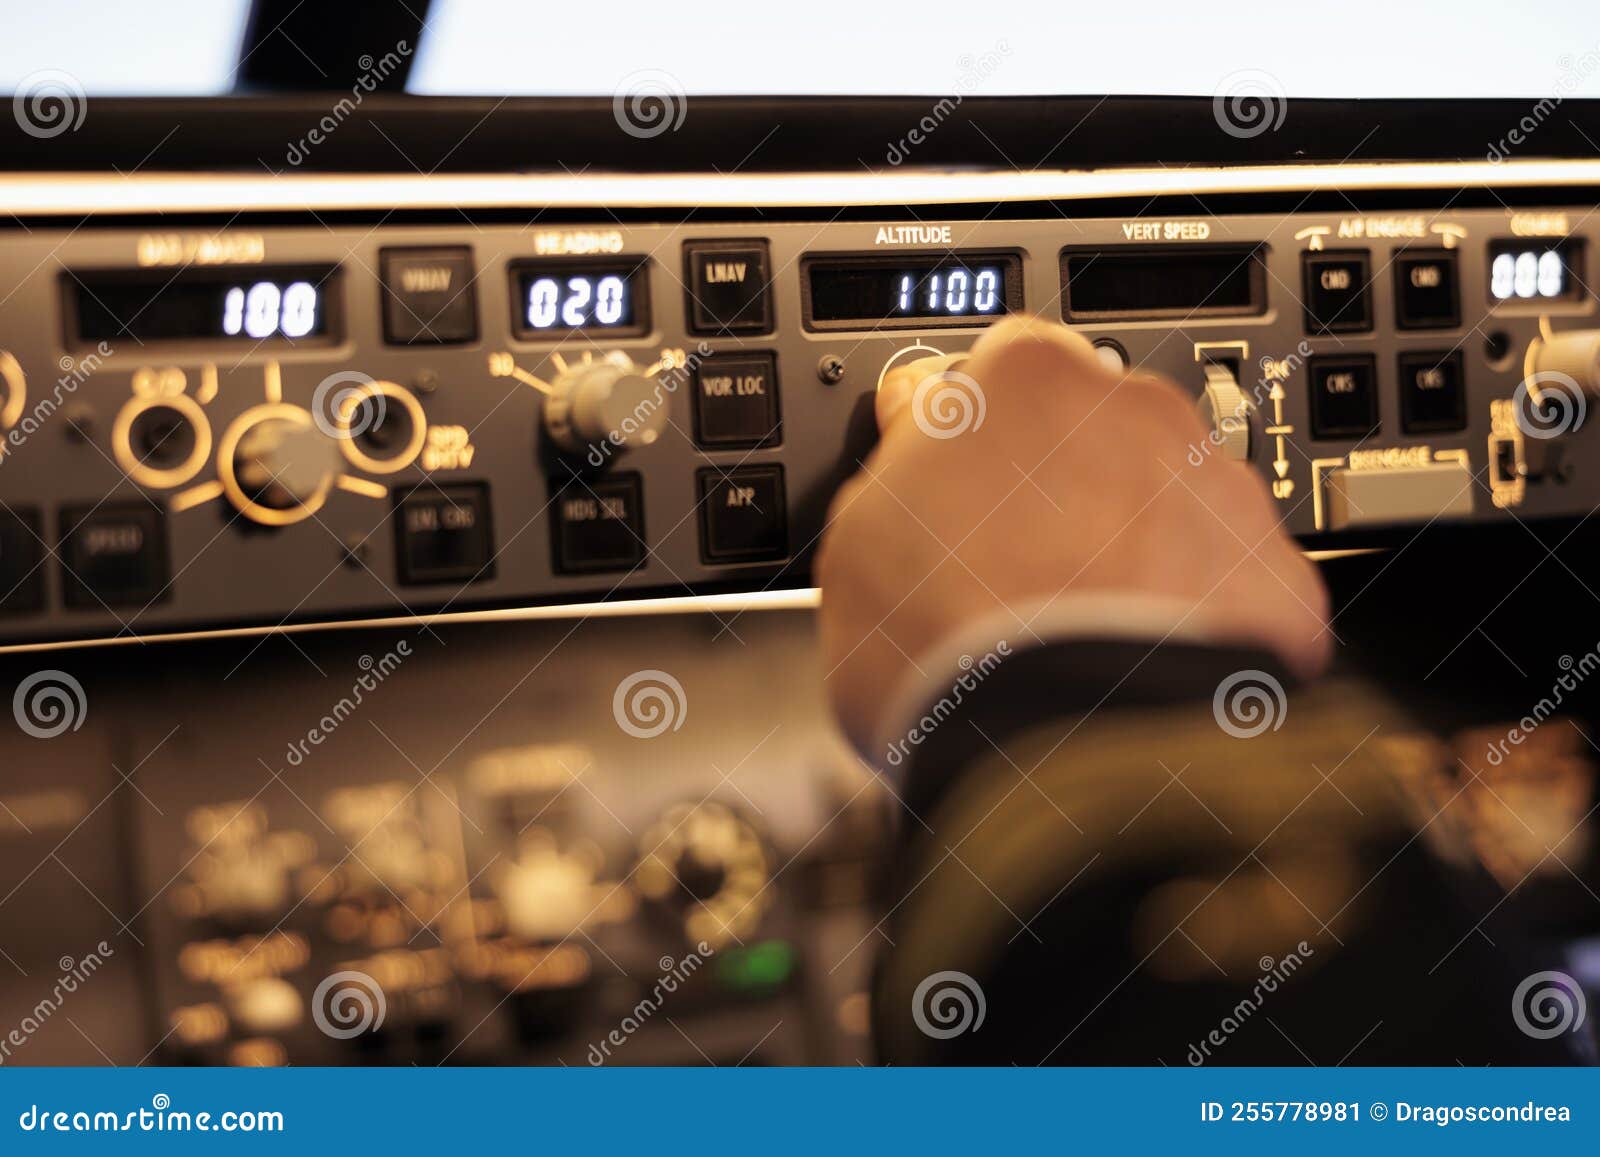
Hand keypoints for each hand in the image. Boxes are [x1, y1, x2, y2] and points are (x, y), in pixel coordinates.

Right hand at [815, 315, 1331, 753]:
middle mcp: (1137, 411)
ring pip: (1171, 508)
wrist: (1057, 755)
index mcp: (1024, 378)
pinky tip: (1144, 671)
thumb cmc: (944, 647)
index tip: (958, 488)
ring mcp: (1218, 490)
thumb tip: (915, 445)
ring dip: (1134, 554)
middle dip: (1063, 495)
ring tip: (1080, 641)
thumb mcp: (854, 538)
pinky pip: (1234, 586)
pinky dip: (1197, 622)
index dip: (975, 438)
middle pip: (1096, 436)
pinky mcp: (1275, 575)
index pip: (999, 371)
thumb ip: (899, 466)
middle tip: (1014, 578)